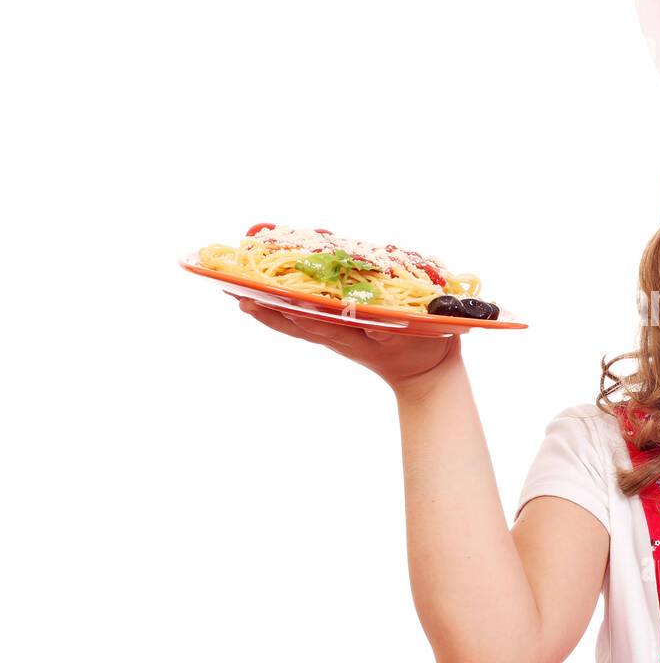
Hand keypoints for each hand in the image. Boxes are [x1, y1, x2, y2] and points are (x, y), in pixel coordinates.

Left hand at [234, 297, 457, 391]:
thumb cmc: (421, 351)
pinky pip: (306, 324)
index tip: (258, 297)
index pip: (311, 320)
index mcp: (352, 334)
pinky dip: (284, 314)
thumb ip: (387, 330)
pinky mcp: (341, 334)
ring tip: (239, 293)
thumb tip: (363, 319)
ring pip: (295, 322)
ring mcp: (337, 335)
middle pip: (294, 320)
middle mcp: (337, 335)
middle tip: (232, 287)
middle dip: (265, 303)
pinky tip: (266, 302)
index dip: (284, 308)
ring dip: (267, 308)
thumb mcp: (409, 339)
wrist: (425, 375)